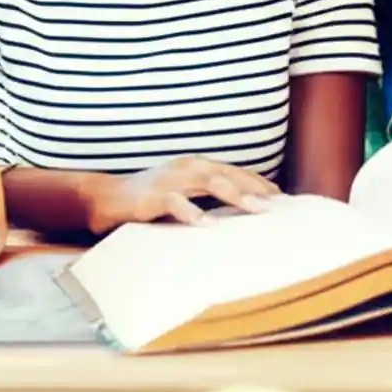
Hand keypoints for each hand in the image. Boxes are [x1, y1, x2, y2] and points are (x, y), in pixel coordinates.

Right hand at [85, 157, 281, 233]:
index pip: (236, 173)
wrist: (108, 197)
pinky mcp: (154, 196)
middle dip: (256, 188)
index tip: (283, 198)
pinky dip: (194, 212)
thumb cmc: (152, 197)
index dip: (259, 183)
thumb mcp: (185, 193)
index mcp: (198, 166)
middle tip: (279, 205)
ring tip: (257, 209)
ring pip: (210, 183)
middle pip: (229, 175)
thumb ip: (208, 197)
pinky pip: (177, 203)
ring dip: (236, 195)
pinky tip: (209, 224)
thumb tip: (239, 213)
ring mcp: (172, 179)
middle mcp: (189, 167)